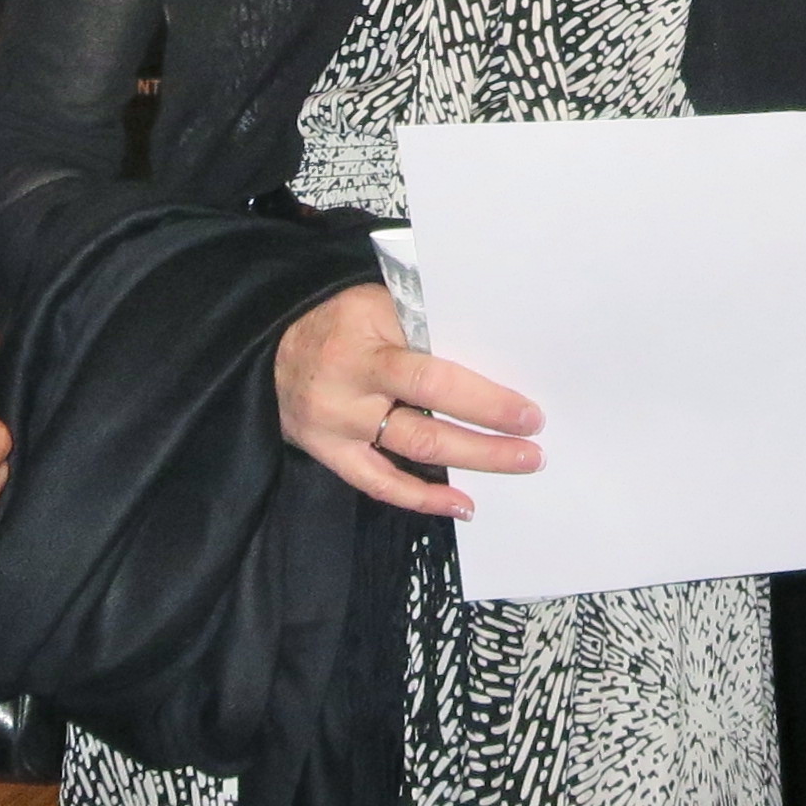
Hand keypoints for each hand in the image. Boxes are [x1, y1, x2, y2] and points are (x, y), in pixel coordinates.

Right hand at [275, 282, 541, 520]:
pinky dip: (422, 498)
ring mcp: (336, 426)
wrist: (271, 340)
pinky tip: (461, 504)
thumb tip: (494, 350)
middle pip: (426, 423)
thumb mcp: (379, 301)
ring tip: (517, 465)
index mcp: (366, 340)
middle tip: (534, 448)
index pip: (432, 377)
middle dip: (488, 440)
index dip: (483, 400)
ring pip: (410, 455)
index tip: (528, 413)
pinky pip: (379, 484)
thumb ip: (427, 324)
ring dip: (470, 463)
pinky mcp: (328, 453)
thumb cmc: (342, 316)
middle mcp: (349, 387)